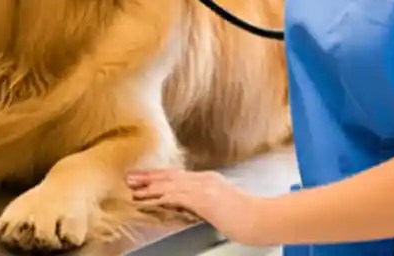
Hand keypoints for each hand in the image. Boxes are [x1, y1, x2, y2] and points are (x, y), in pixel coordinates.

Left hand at [127, 169, 270, 246]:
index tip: (142, 178)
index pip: (177, 175)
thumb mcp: (220, 206)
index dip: (157, 176)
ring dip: (149, 187)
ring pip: (170, 184)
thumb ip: (202, 203)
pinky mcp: (205, 198)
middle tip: (129, 178)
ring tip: (133, 189)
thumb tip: (185, 206)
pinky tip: (149, 199)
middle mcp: (204, 179)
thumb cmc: (246, 217)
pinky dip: (160, 196)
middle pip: (170, 175)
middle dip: (148, 177)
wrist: (263, 218)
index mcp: (208, 179)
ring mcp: (204, 187)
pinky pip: (177, 196)